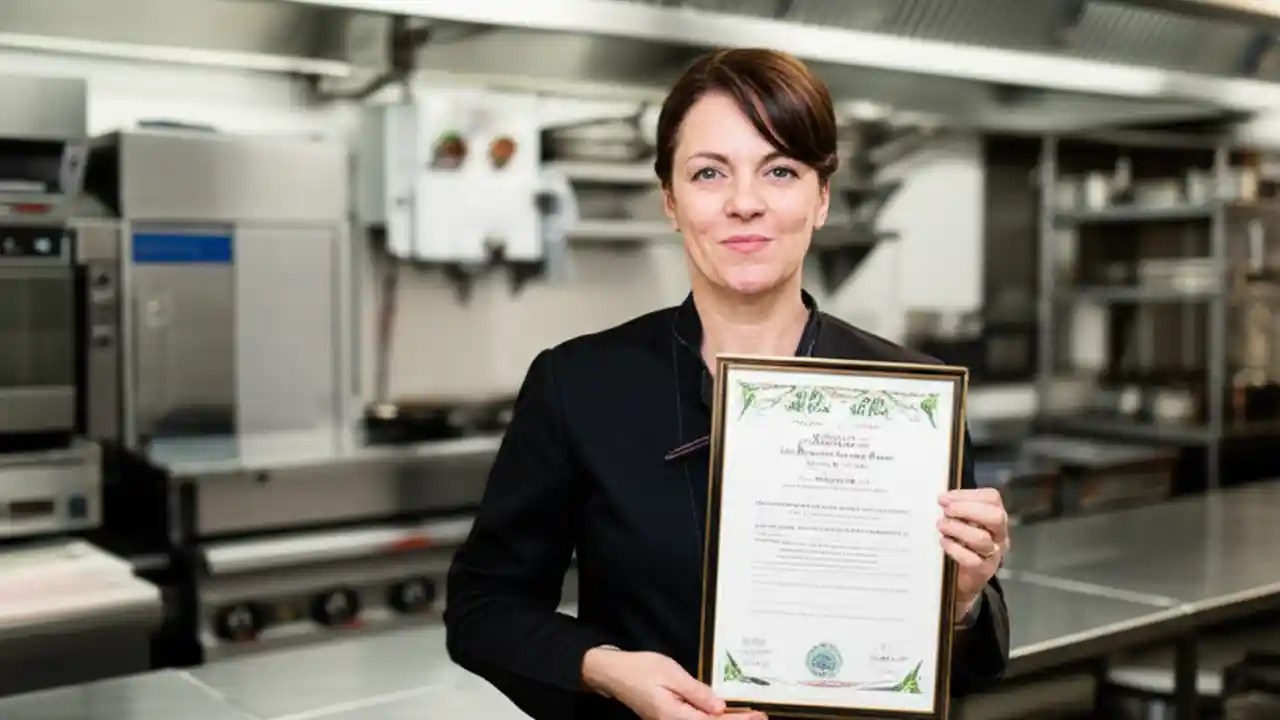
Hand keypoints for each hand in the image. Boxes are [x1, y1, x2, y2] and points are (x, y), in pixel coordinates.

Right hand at [582, 648, 766, 719]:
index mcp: (672, 716)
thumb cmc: (639, 669)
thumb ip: (697, 692)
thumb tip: (719, 708)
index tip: (756, 716)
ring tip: (747, 716)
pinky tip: (723, 715)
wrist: (613, 673)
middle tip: (760, 717)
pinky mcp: (668, 719)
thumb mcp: (671, 673)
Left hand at [937, 488, 1008, 618]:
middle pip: (996, 517)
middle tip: (946, 511)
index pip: (992, 498)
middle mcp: (999, 534)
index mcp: (995, 517)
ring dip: (958, 529)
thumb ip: (956, 508)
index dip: (968, 495)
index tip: (945, 498)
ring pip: (982, 539)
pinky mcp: (983, 571)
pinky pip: (972, 560)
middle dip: (968, 509)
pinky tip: (944, 542)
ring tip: (941, 526)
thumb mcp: (962, 522)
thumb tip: (943, 498)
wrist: (961, 579)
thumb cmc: (961, 544)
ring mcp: (994, 554)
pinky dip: (955, 549)